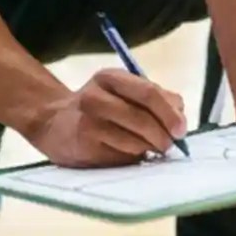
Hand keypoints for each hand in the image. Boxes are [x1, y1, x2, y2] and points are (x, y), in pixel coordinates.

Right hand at [24, 68, 187, 167]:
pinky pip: (122, 158)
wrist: (54, 122)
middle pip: (142, 119)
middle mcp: (95, 97)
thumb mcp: (123, 90)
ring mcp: (88, 124)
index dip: (169, 113)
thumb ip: (155, 97)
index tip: (181, 129)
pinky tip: (129, 153)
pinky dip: (133, 159)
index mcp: (109, 77)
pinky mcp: (84, 148)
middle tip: (170, 145)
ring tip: (148, 147)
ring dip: (148, 149)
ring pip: (135, 143)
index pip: (148, 92)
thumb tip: (180, 117)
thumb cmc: (101, 105)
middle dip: (163, 136)